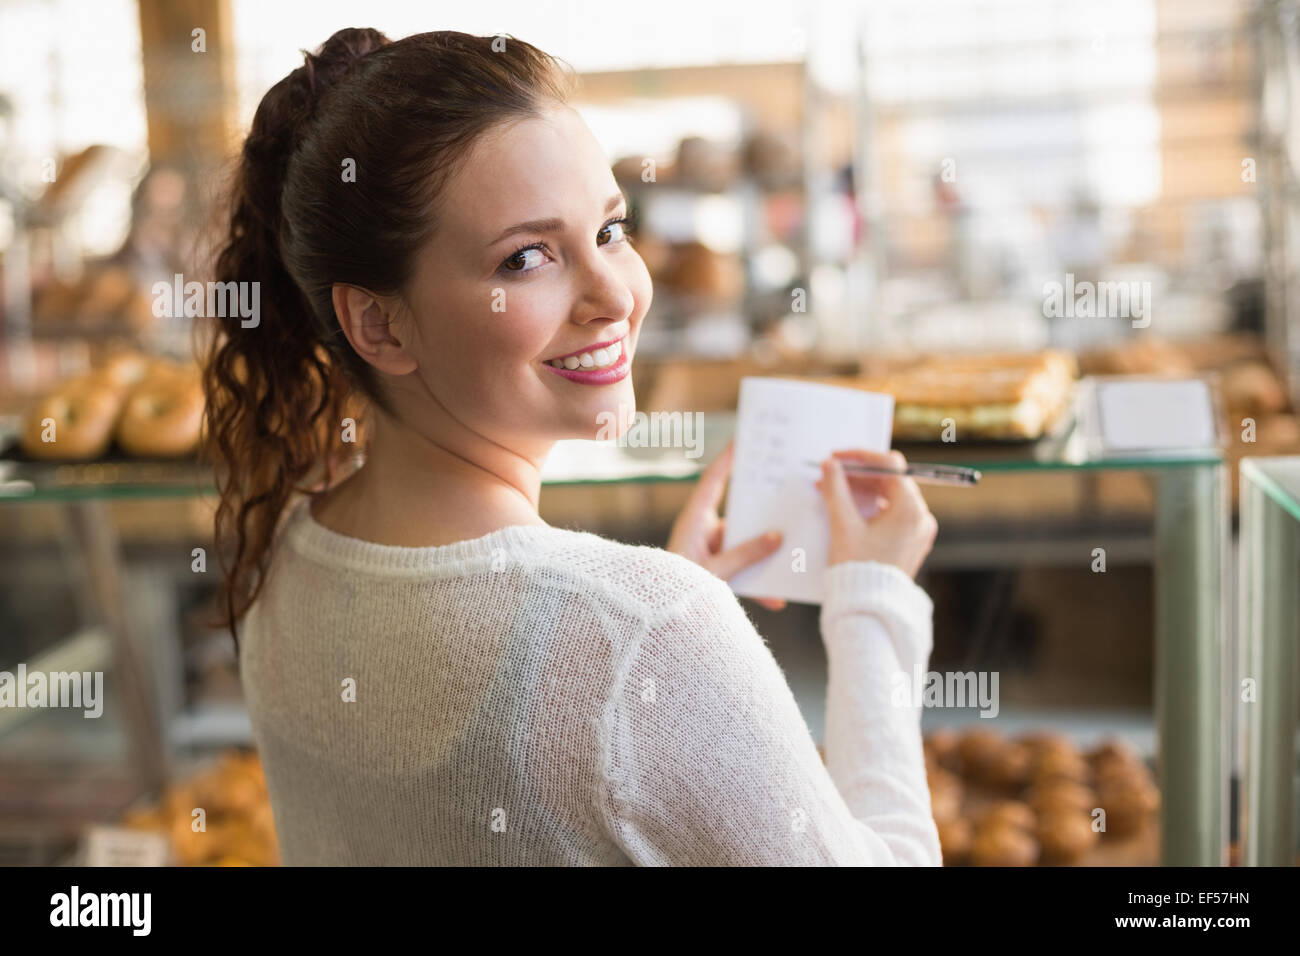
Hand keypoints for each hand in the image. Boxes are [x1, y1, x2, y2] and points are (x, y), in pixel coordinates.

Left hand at [667, 438, 787, 610]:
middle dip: (763, 511)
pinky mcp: (716, 569)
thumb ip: (745, 555)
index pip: (714, 481)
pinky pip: (742, 570)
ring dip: (765, 555)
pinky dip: (758, 585)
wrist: (659, 618)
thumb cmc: (675, 589)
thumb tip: (777, 537)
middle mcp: (703, 531)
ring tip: (793, 553)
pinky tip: (777, 601)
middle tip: (787, 492)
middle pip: (739, 513)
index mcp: (694, 521)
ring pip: (745, 545)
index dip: (728, 459)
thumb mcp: (715, 572)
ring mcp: (710, 550)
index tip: (743, 439)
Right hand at [814, 448, 937, 578]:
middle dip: (858, 476)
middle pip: (891, 480)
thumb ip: (836, 489)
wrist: (869, 610)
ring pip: (890, 497)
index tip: (838, 458)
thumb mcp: (843, 525)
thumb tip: (830, 465)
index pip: (890, 465)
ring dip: (863, 491)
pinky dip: (871, 507)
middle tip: (830, 475)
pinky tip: (848, 509)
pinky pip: (893, 514)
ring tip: (834, 492)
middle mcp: (921, 518)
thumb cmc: (857, 569)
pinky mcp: (910, 543)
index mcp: (910, 510)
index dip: (861, 457)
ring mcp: (918, 531)